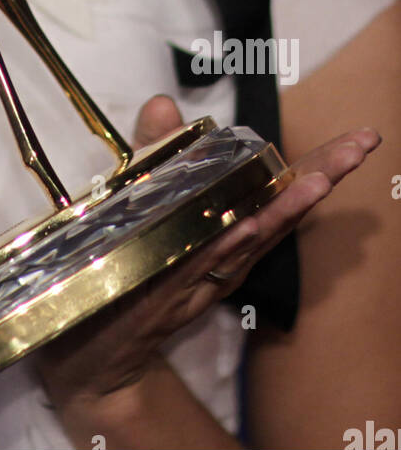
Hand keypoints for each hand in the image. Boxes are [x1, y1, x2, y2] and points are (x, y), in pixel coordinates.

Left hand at [36, 94, 380, 411]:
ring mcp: (200, 276)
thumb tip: (165, 103)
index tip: (362, 138)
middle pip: (279, 213)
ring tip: (316, 182)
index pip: (277, 190)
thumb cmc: (121, 266)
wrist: (87, 346)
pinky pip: (200, 267)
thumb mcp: (136, 200)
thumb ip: (155, 153)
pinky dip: (224, 248)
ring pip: (249, 240)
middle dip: (318, 179)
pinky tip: (245, 227)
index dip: (319, 164)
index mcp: (226, 228)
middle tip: (356, 150)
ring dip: (282, 212)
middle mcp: (225, 254)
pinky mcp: (166, 294)